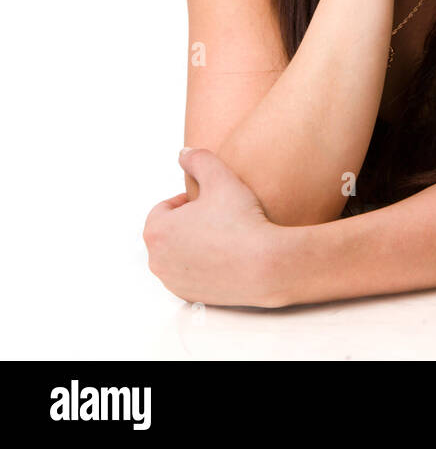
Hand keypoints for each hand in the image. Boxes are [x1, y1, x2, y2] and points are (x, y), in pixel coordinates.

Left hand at [142, 149, 284, 307]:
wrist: (266, 264)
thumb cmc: (242, 221)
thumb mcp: (222, 178)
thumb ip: (199, 159)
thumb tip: (184, 152)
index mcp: (156, 230)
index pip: (165, 207)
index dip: (190, 200)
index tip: (213, 201)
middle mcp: (157, 260)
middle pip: (171, 232)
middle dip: (190, 223)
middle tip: (221, 217)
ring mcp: (172, 281)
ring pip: (180, 254)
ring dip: (196, 245)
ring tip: (226, 237)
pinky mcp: (190, 296)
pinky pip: (193, 275)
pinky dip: (205, 266)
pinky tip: (229, 257)